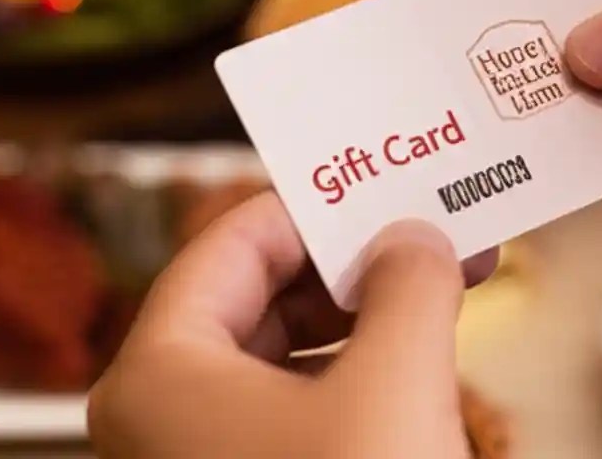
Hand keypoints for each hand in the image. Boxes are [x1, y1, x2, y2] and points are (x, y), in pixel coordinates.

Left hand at [87, 193, 496, 457]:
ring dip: (367, 317)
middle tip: (427, 234)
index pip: (229, 243)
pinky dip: (361, 373)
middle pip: (258, 296)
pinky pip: (302, 406)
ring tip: (441, 292)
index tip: (381, 187)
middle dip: (352, 263)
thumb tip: (414, 240)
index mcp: (160, 373)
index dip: (312, 206)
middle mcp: (166, 414)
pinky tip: (421, 362)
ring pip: (286, 353)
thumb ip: (408, 284)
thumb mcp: (396, 379)